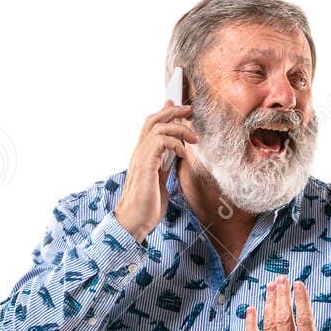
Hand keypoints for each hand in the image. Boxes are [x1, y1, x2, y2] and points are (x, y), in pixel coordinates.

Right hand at [114, 102, 197, 241]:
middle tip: (189, 110)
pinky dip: (175, 143)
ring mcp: (140, 157)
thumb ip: (164, 165)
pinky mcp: (145, 165)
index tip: (179, 109)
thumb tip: (173, 155)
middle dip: (172, 111)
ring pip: (157, 127)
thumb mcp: (161, 181)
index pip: (151, 127)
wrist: (136, 221)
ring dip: (179, 128)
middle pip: (152, 120)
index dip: (164, 114)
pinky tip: (183, 154)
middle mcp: (139, 153)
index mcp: (143, 156)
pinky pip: (160, 141)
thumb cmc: (148, 205)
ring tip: (194, 138)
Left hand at [246, 276, 330, 330]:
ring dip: (269, 304)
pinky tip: (251, 308)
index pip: (304, 321)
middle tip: (282, 278)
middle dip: (282, 296)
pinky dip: (251, 325)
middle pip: (284, 320)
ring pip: (269, 326)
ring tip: (272, 286)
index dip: (301, 300)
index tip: (299, 283)